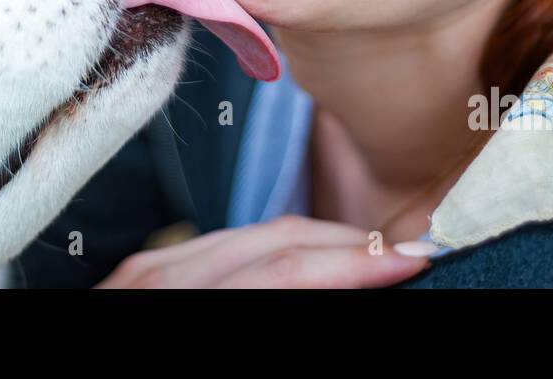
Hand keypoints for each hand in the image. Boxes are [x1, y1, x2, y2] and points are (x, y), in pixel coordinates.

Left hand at [95, 215, 432, 287]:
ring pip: (249, 233)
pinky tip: (305, 258)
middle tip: (411, 253)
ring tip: (372, 255)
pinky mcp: (137, 274)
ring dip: (316, 242)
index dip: (357, 261)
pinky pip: (217, 244)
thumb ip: (278, 314)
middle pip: (274, 240)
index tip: (415, 260)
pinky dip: (270, 248)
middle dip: (350, 244)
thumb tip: (351, 297)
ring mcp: (142, 273)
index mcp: (184, 318)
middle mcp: (156, 284)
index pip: (283, 273)